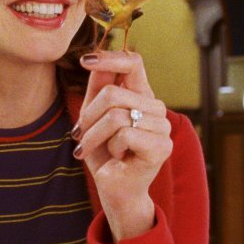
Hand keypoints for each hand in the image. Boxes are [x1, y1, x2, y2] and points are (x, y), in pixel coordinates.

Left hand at [73, 51, 171, 240]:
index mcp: (141, 95)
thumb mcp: (93, 116)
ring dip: (95, 135)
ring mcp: (162, 126)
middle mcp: (156, 107)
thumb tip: (93, 55)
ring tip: (94, 148)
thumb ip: (97, 87)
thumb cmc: (104, 152)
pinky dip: (112, 148)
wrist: (114, 188)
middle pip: (112, 92)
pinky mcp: (161, 146)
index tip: (85, 60)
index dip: (110, 57)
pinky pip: (124, 134)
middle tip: (81, 135)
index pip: (133, 62)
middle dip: (89, 115)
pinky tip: (118, 157)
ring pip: (115, 114)